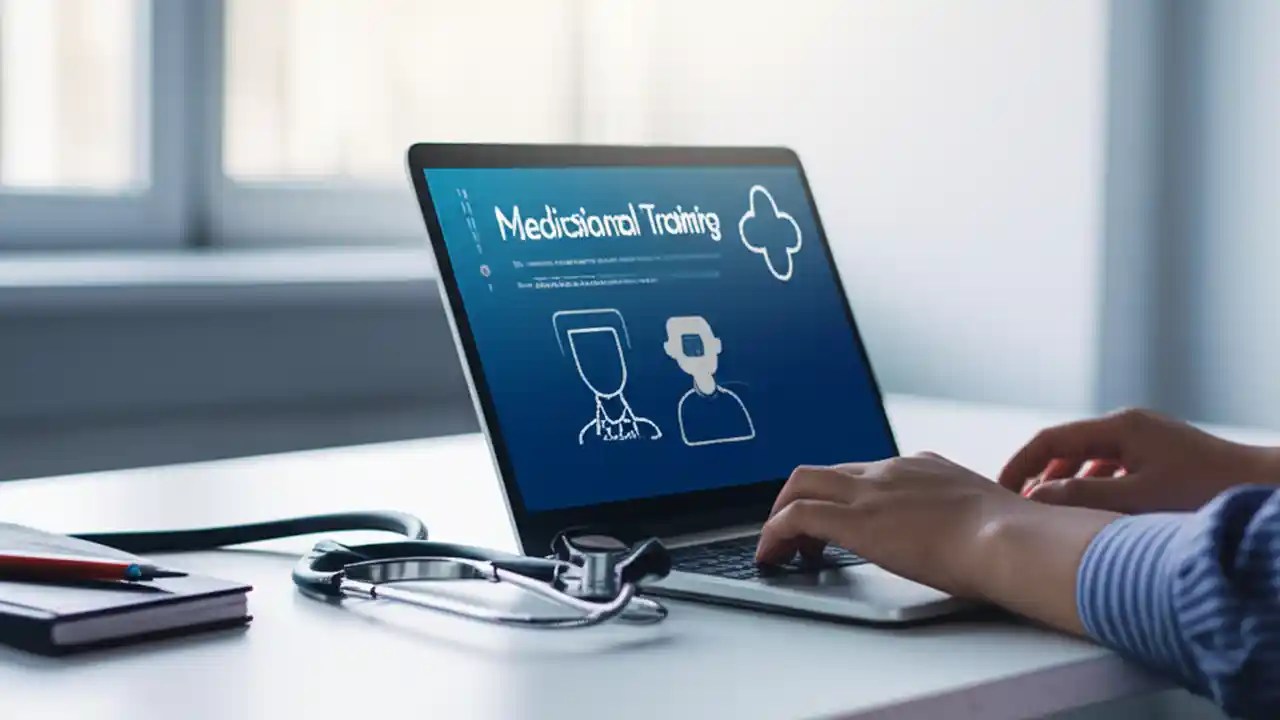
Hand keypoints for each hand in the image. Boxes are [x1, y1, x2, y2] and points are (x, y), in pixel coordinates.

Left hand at [756, 453, 1118, 633]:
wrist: (1011, 540)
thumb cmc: (1014, 540)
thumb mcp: (987, 517)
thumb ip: (968, 520)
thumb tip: (981, 541)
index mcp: (922, 467)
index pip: (868, 472)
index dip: (846, 496)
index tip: (841, 519)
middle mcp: (891, 470)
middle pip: (826, 471)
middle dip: (803, 498)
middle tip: (797, 533)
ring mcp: (870, 492)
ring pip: (801, 484)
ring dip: (782, 514)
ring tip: (778, 546)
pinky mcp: (853, 520)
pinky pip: (794, 517)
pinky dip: (774, 533)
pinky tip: (772, 556)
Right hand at [999, 409, 1279, 512]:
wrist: (1264, 487)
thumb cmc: (1207, 492)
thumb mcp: (1137, 497)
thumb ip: (1081, 494)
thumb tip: (1036, 496)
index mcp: (1120, 427)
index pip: (1049, 440)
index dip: (1019, 465)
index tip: (998, 492)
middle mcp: (1129, 426)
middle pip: (1066, 448)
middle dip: (1039, 477)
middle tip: (1017, 508)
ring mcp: (1146, 440)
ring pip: (1089, 461)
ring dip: (1066, 485)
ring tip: (1049, 516)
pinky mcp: (1160, 458)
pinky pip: (1111, 470)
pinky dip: (1093, 489)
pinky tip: (1091, 515)